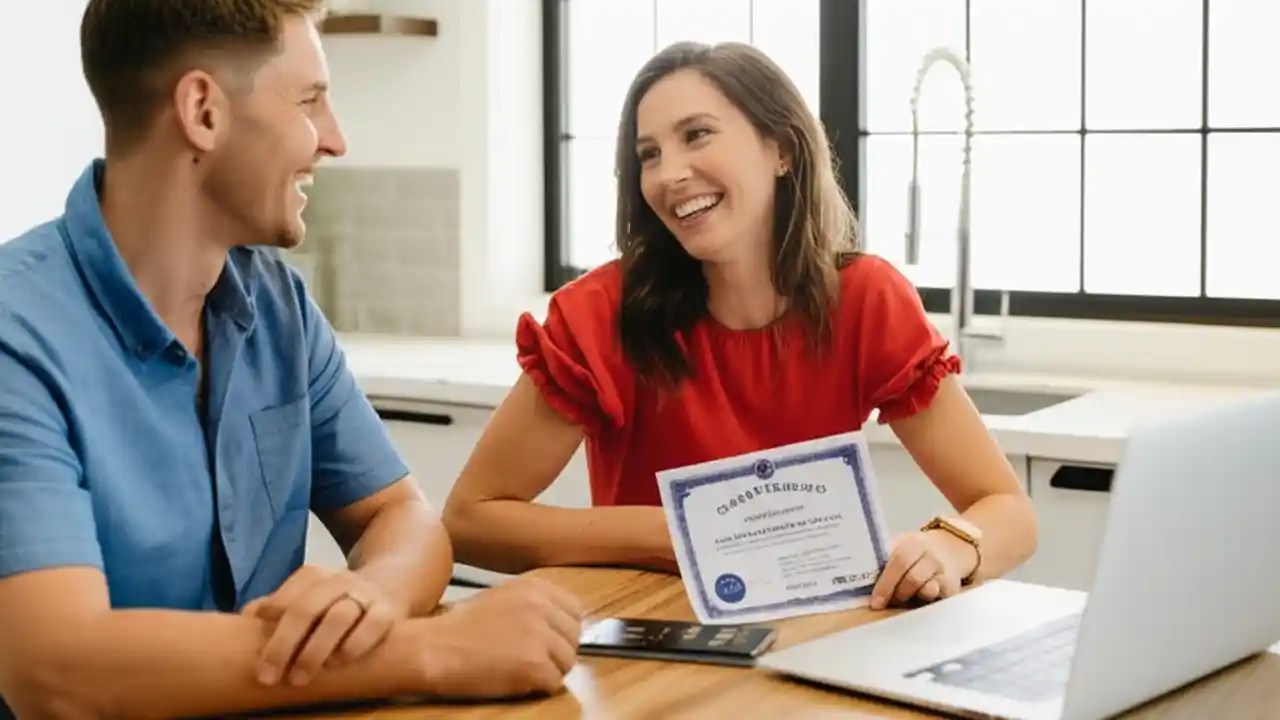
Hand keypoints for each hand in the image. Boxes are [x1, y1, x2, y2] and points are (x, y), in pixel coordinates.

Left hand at [243, 564, 405, 686]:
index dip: (268, 628)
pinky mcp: (388, 611)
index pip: (286, 597)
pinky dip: (354, 645)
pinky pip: (372, 625)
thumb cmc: (334, 603)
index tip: (255, 656)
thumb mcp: (306, 598)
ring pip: (339, 617)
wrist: (388, 587)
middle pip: (307, 609)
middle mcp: (339, 580)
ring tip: (300, 678)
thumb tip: (246, 618)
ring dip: (315, 650)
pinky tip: (338, 663)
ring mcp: (365, 594)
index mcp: (314, 575)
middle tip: (268, 677)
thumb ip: (277, 607)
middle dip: (284, 645)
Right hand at [411, 575, 583, 697]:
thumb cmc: (458, 628)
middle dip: (558, 652)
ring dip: (548, 671)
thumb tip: (559, 624)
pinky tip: (514, 680)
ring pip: (567, 662)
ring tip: (519, 670)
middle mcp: (542, 607)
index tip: (549, 642)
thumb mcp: (502, 598)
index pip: (575, 612)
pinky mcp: (534, 664)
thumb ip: (534, 605)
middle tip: (531, 660)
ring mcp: (540, 635)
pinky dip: (537, 687)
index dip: (562, 632)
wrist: (432, 648)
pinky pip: (553, 683)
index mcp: (536, 588)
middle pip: (574, 638)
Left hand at [869, 530, 976, 609]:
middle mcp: (931, 556)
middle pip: (912, 579)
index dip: (885, 584)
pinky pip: (937, 599)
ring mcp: (944, 571)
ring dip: (911, 598)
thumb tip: (859, 576)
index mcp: (913, 543)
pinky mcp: (953, 587)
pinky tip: (919, 601)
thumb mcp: (901, 545)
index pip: (898, 561)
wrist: (951, 547)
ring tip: (903, 599)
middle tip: (885, 603)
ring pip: (927, 590)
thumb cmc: (917, 551)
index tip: (876, 602)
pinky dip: (925, 603)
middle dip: (896, 594)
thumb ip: (884, 558)